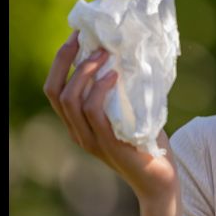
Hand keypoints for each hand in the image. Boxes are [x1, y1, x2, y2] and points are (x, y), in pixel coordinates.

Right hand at [43, 31, 177, 200]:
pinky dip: (100, 90)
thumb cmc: (147, 143)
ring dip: (85, 72)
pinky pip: (95, 113)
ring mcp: (91, 140)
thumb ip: (123, 92)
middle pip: (56, 92)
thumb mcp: (130, 113)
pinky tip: (114, 75)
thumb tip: (130, 56)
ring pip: (71, 100)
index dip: (61, 62)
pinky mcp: (109, 144)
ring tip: (105, 54)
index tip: (76, 36)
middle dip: (66, 61)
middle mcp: (78, 132)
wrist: (160, 179)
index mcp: (78, 124)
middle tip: (88, 39)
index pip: (55, 90)